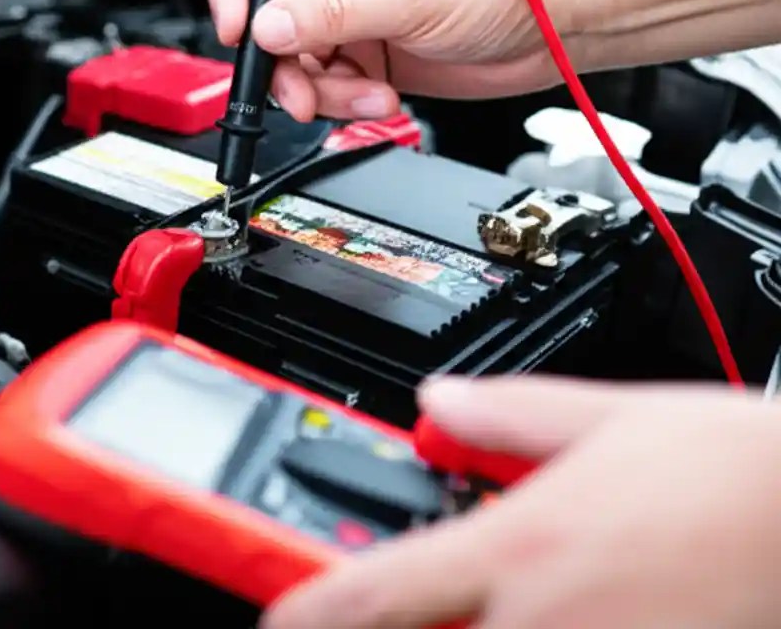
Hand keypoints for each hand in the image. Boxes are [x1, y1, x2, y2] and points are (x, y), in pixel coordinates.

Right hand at [208, 0, 582, 121]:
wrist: (551, 25)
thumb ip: (327, 12)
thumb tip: (267, 28)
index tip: (239, 29)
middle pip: (271, 11)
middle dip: (283, 57)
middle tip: (297, 88)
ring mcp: (349, 8)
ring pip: (296, 56)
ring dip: (321, 87)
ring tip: (360, 96)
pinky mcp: (364, 49)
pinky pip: (326, 82)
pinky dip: (345, 99)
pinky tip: (380, 98)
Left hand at [262, 376, 780, 627]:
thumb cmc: (735, 472)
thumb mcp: (605, 419)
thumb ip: (501, 417)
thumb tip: (436, 406)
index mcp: (512, 548)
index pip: (363, 599)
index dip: (298, 617)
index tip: (277, 620)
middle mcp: (537, 621)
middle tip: (411, 606)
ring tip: (493, 611)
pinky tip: (573, 619)